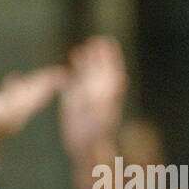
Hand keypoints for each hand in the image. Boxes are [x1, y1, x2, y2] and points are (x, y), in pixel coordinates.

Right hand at [0, 66, 65, 176]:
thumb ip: (7, 107)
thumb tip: (15, 99)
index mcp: (21, 110)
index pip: (39, 94)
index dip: (50, 83)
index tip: (63, 73)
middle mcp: (17, 109)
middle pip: (36, 92)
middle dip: (47, 81)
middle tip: (61, 71)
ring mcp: (7, 107)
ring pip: (23, 91)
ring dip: (33, 82)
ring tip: (44, 74)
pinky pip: (8, 92)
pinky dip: (13, 84)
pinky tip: (14, 75)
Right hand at [59, 36, 127, 162]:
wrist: (86, 148)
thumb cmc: (96, 135)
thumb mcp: (103, 112)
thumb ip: (109, 95)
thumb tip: (119, 79)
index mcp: (106, 94)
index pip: (110, 71)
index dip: (110, 57)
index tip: (108, 42)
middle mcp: (97, 94)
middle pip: (99, 70)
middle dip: (98, 56)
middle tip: (98, 40)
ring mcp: (85, 98)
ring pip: (86, 76)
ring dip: (86, 62)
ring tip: (82, 48)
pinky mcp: (72, 103)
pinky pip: (72, 84)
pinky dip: (72, 74)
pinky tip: (69, 69)